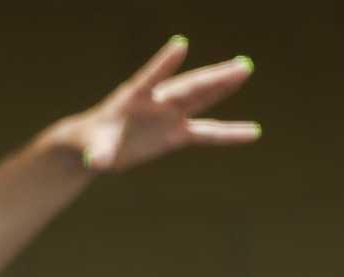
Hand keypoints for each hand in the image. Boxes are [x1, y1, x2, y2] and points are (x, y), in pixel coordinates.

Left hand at [62, 37, 259, 174]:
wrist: (97, 147)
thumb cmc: (91, 143)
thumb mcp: (91, 150)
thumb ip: (97, 153)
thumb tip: (96, 163)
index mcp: (134, 98)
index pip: (151, 77)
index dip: (165, 63)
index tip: (180, 45)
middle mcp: (157, 102)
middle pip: (189, 86)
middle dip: (214, 76)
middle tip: (240, 63)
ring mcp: (170, 116)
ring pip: (202, 99)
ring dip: (224, 86)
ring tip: (246, 70)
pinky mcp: (176, 134)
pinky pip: (207, 133)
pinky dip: (228, 134)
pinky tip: (253, 133)